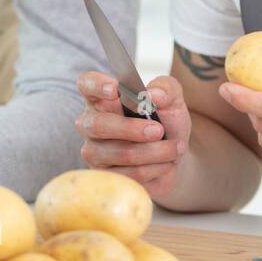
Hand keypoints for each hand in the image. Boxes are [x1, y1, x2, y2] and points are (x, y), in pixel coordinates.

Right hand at [75, 70, 188, 199]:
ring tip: (174, 148)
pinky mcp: (105, 175)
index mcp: (103, 97)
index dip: (96, 85)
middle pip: (98, 124)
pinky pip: (129, 174)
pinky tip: (165, 163)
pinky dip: (154, 168)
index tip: (115, 90)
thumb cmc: (167, 122)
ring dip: (153, 152)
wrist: (174, 157)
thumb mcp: (173, 100)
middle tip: (159, 130)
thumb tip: (154, 94)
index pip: (87, 84)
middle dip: (130, 128)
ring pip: (119, 153)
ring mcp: (94, 151)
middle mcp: (91, 123)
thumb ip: (166, 89)